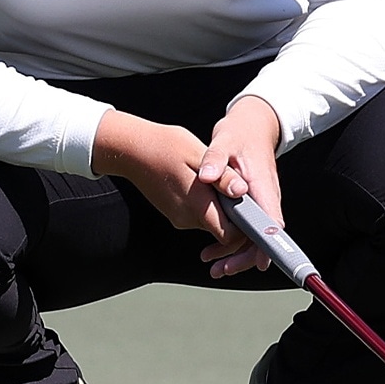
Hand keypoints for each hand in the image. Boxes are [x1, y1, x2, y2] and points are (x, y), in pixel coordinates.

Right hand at [89, 112, 232, 251]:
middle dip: (234, 216)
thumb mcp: (199, 155)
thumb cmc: (165, 147)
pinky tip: (202, 184)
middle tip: (238, 190)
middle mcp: (187, 218)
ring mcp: (179, 218)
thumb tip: (243, 191)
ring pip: (211, 221)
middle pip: (221, 230)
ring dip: (220, 206)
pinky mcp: (175, 214)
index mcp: (196, 205)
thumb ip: (222, 177)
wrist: (132, 150)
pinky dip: (206, 204)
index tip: (252, 212)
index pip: (228, 236)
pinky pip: (199, 215)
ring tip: (217, 181)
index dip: (244, 229)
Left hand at [195, 96, 283, 278]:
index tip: (260, 263)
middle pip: (264, 237)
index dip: (268, 244)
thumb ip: (215, 159)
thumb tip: (206, 176)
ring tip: (213, 266)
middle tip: (220, 269)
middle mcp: (267, 198)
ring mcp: (262, 203)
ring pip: (256, 238)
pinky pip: (249, 231)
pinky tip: (214, 250)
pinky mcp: (255, 205)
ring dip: (237, 255)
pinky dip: (234, 243)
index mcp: (262, 186)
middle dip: (245, 257)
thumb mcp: (223, 142)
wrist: (253, 127)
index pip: (271, 221)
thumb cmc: (240, 135)